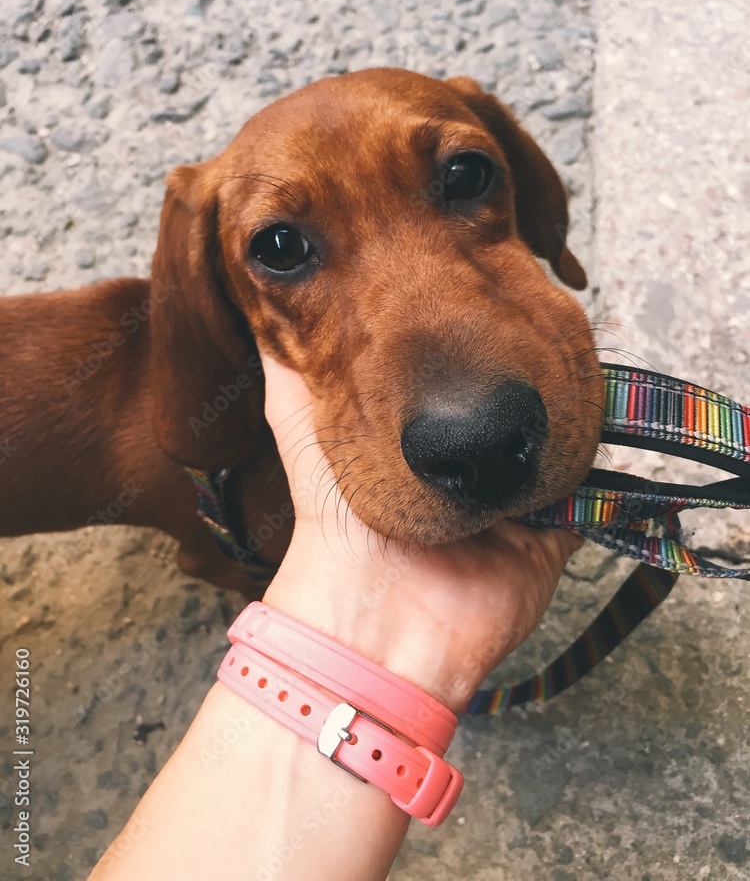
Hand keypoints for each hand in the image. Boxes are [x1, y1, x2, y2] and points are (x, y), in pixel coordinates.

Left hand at [261, 352, 581, 711]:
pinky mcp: (548, 540)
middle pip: (512, 417)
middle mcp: (469, 474)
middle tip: (550, 328)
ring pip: (557, 450)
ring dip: (573, 417)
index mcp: (422, 448)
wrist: (379, 616)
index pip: (460, 390)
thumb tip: (272, 318)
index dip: (476, 351)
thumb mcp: (305, 434)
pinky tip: (611, 424)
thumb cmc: (336, 522)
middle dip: (532, 382)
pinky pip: (590, 499)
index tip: (491, 300)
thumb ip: (295, 379)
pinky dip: (604, 471)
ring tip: (592, 365)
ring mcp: (513, 506)